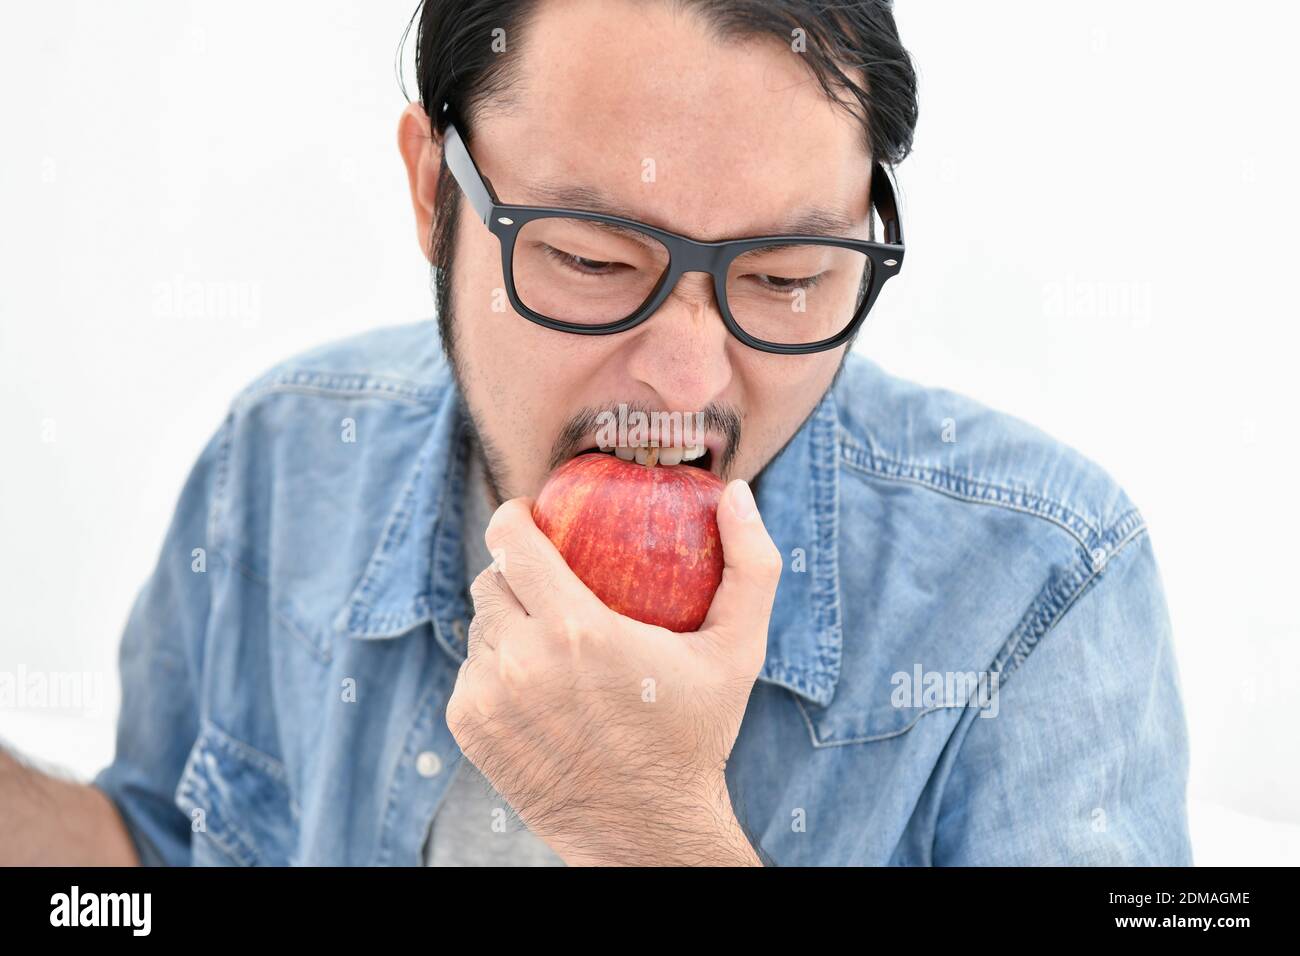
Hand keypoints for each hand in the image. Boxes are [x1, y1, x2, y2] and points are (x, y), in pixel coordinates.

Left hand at [445, 478, 780, 865]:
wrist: (650, 832)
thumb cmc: (695, 735)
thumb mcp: (738, 651)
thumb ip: (751, 566)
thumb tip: (738, 494)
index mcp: (577, 630)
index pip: (512, 540)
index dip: (515, 517)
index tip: (532, 517)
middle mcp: (522, 662)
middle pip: (490, 581)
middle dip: (516, 573)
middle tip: (552, 586)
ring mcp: (488, 699)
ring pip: (479, 628)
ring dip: (507, 623)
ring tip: (550, 640)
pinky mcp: (469, 731)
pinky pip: (469, 674)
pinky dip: (495, 670)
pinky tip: (536, 686)